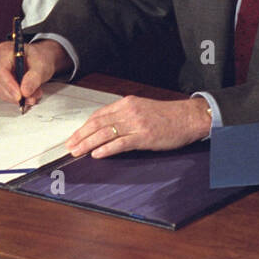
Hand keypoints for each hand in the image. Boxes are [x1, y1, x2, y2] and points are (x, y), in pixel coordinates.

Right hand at [0, 38, 67, 106]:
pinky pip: (4, 92)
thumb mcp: (41, 65)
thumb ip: (33, 78)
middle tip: (31, 98)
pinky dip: (16, 97)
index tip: (20, 96)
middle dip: (15, 94)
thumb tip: (25, 91)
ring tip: (33, 95)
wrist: (40, 58)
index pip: (1, 71)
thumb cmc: (39, 57)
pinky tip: (28, 95)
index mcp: (5, 50)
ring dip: (17, 97)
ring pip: (1, 90)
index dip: (9, 86)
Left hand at [65, 96, 210, 158]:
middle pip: (97, 123)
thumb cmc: (167, 116)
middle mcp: (128, 111)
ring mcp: (136, 123)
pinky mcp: (144, 136)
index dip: (84, 126)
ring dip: (88, 144)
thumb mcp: (142, 109)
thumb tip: (106, 129)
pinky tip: (97, 154)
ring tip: (77, 152)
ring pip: (105, 133)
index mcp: (126, 103)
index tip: (74, 136)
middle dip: (81, 136)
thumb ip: (124, 116)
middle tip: (70, 146)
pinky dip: (106, 149)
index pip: (98, 114)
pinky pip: (120, 143)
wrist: (188, 117)